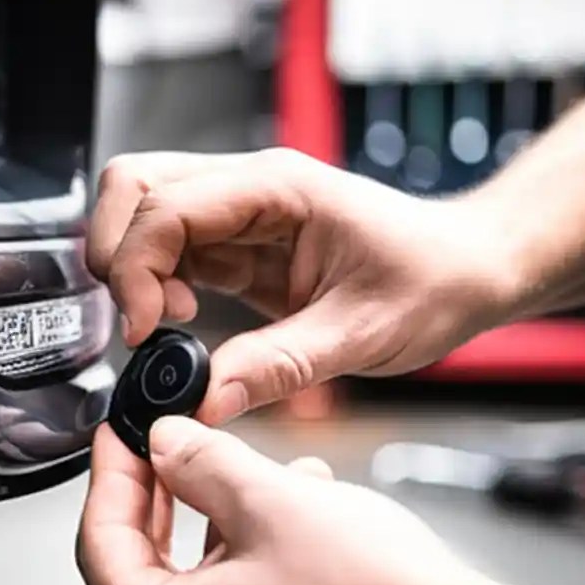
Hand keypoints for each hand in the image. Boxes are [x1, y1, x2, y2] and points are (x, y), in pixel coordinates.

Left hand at [76, 418, 523, 584]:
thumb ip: (200, 464)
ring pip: (197, 581)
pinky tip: (294, 513)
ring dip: (219, 516)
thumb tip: (164, 443)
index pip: (100, 542)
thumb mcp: (272, 504)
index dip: (110, 473)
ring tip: (253, 469)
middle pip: (143, 563)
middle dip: (167, 491)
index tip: (119, 433)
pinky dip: (253, 554)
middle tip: (170, 442)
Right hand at [87, 149, 516, 423]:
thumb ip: (278, 365)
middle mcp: (246, 187)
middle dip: (116, 253)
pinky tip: (182, 321)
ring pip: (139, 212)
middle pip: (131, 185)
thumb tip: (206, 399)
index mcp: (276, 188)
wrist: (468, 271)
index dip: (137, 269)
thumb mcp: (363, 334)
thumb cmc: (434, 280)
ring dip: (131, 269)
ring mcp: (236, 212)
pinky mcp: (234, 244)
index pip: (163, 206)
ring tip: (166, 323)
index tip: (146, 332)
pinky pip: (166, 250)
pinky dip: (152, 285)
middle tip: (144, 320)